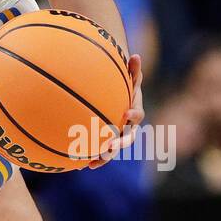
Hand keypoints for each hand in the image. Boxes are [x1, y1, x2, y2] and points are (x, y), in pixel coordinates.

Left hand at [88, 53, 144, 168]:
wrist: (117, 94)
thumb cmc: (121, 83)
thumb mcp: (127, 76)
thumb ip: (132, 69)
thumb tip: (136, 55)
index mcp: (134, 110)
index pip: (137, 114)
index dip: (133, 116)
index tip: (126, 114)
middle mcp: (128, 126)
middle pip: (128, 137)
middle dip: (121, 143)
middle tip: (113, 146)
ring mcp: (118, 135)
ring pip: (114, 148)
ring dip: (106, 156)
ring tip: (95, 162)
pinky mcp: (107, 141)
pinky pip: (101, 151)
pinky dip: (93, 158)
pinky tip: (82, 165)